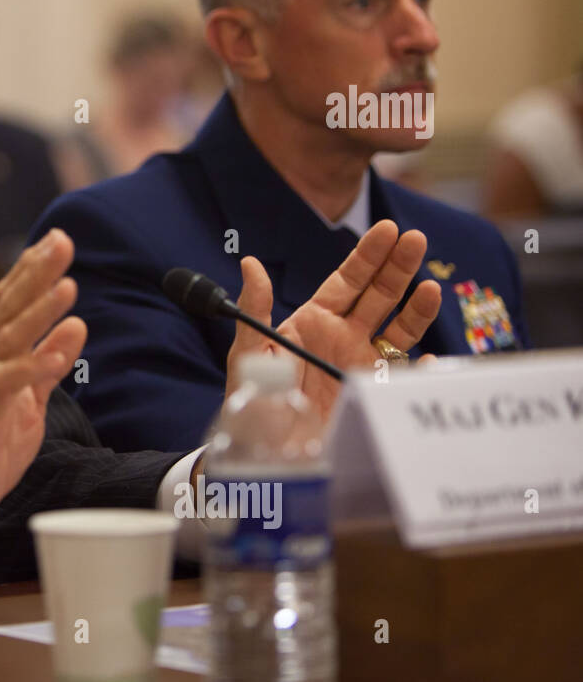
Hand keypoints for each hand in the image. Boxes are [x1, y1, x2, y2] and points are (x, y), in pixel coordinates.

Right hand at [0, 228, 85, 570]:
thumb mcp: (25, 405)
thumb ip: (46, 368)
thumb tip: (72, 331)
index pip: (11, 306)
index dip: (32, 272)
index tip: (55, 240)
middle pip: (10, 309)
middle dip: (37, 273)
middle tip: (62, 240)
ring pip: (10, 339)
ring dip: (41, 310)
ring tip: (68, 284)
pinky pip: (11, 382)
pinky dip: (39, 361)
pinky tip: (65, 343)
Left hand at [226, 220, 442, 423]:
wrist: (262, 451)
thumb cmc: (251, 400)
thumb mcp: (248, 352)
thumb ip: (255, 308)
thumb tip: (251, 263)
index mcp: (314, 321)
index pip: (347, 281)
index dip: (368, 255)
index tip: (388, 229)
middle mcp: (344, 338)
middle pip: (379, 295)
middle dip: (398, 266)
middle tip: (415, 239)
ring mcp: (362, 364)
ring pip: (398, 329)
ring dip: (417, 307)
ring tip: (430, 286)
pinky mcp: (373, 394)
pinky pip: (404, 378)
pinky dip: (423, 370)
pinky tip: (434, 359)